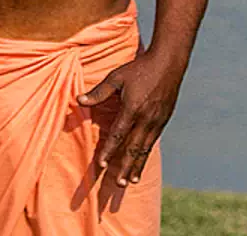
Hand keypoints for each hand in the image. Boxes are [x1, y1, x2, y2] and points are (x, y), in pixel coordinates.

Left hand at [77, 52, 182, 186]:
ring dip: (137, 166)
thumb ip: (99, 92)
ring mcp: (156, 121)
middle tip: (118, 184)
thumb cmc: (139, 68)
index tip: (102, 164)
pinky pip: (152, 143)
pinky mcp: (163, 121)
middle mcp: (145, 118)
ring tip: (130, 181)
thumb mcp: (116, 77)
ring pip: (144, 149)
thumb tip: (78, 100)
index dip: (109, 150)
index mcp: (132, 108)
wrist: (168, 63)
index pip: (118, 134)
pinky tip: (141, 164)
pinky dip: (146, 156)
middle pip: (133, 148)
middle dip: (125, 167)